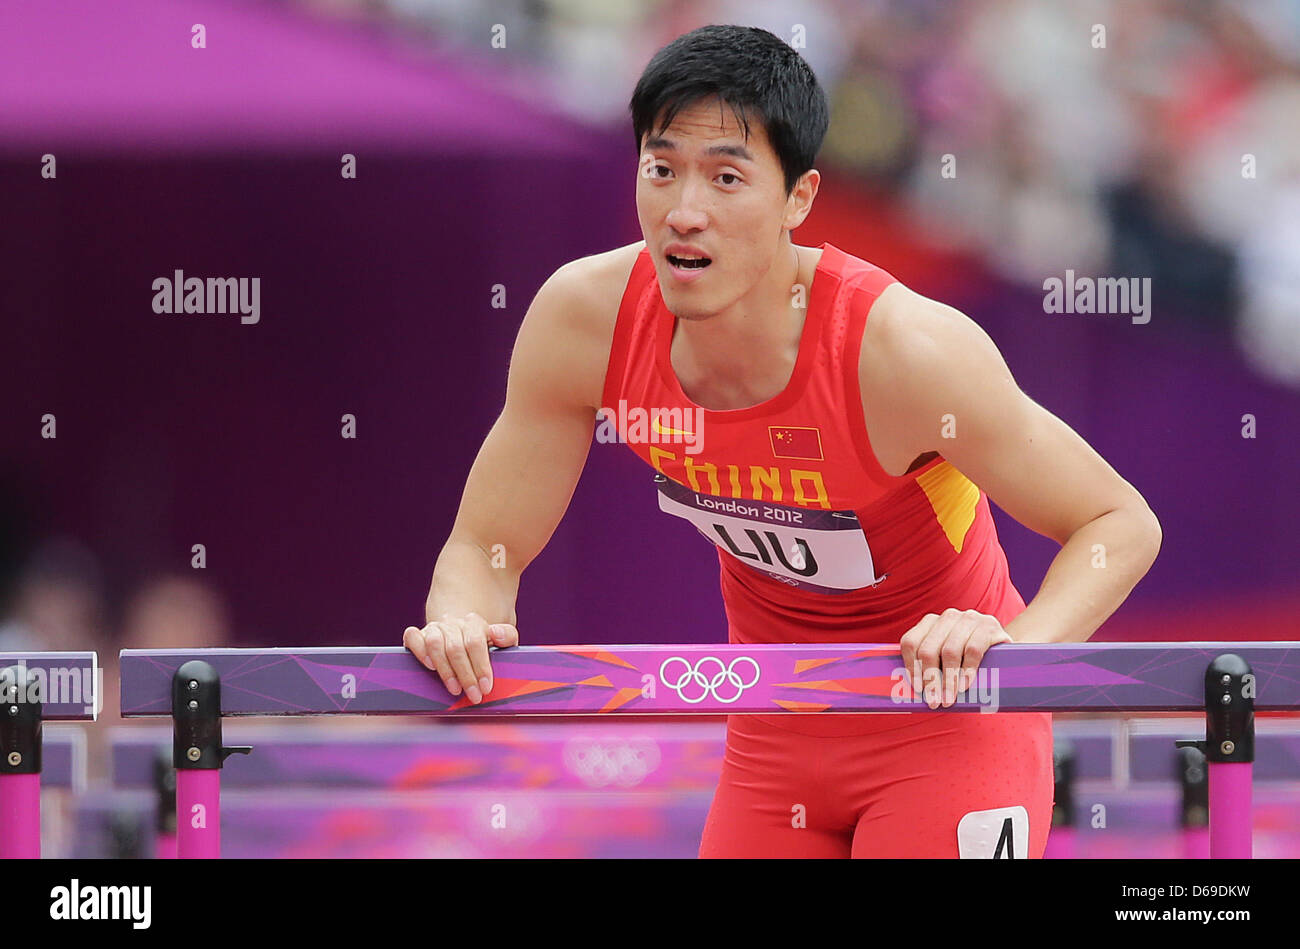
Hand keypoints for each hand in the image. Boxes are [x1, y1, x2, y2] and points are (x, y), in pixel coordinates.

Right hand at [403, 612, 518, 704]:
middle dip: (466, 676)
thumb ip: (506, 635)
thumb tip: (496, 633)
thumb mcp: (502, 638)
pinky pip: (412, 637)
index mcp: (473, 623)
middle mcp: (452, 623)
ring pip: (435, 644)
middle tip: (474, 696)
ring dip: (445, 670)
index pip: (475, 643)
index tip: (486, 687)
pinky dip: (419, 651)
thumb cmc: (483, 643)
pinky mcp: (418, 634)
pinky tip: (430, 666)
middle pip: (456, 648)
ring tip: (454, 689)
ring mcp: (434, 628)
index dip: (480, 666)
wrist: (462, 633)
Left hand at [899, 608, 1010, 708]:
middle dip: (930, 679)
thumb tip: (917, 691)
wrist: (1008, 649)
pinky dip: (967, 671)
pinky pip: (973, 650)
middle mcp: (948, 617)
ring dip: (948, 680)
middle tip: (934, 700)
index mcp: (931, 621)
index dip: (911, 667)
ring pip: (950, 651)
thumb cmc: (970, 657)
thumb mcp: (948, 656)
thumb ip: (932, 666)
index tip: (917, 689)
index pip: (911, 642)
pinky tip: (964, 685)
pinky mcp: (989, 627)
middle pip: (929, 649)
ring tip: (949, 698)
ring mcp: (969, 619)